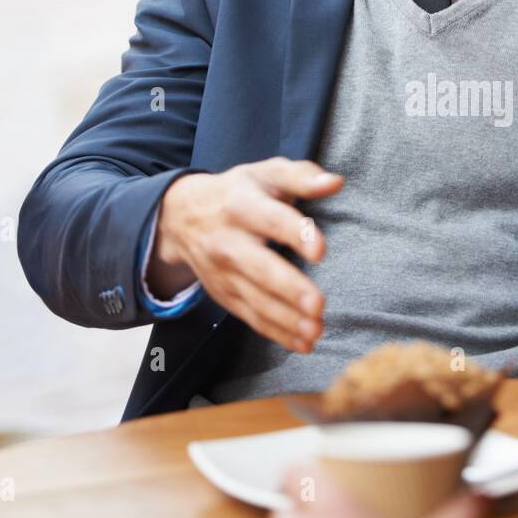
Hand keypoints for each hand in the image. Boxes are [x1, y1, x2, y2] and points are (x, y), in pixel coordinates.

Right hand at [146, 157, 343, 351]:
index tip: (321, 250)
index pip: (271, 220)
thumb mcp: (265, 173)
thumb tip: (335, 182)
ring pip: (256, 300)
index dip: (295, 233)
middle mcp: (229, 242)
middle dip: (288, 288)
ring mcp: (224, 273)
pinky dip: (277, 333)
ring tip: (316, 330)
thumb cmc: (239, 191)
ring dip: (286, 319)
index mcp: (242, 205)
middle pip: (259, 267)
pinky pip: (252, 318)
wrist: (182, 216)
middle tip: (318, 305)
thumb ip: (302, 176)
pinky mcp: (225, 295)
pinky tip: (303, 343)